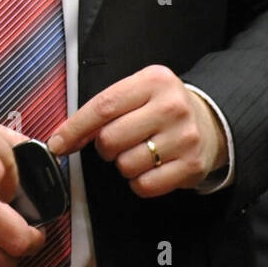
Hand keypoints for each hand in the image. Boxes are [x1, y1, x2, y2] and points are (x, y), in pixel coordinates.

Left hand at [48, 65, 226, 197]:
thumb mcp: (137, 92)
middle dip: (105, 146)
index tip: (57, 144)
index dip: (75, 128)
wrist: (210, 122)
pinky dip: (139, 181)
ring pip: (125, 165)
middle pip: (110, 139)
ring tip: (140, 150)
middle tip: (119, 140)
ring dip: (124, 164)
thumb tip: (63, 139)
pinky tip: (151, 167)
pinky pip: (144, 186)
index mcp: (154, 80)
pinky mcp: (191, 166)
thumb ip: (102, 109)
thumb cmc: (162, 107)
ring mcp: (184, 137)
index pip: (103, 106)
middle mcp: (171, 106)